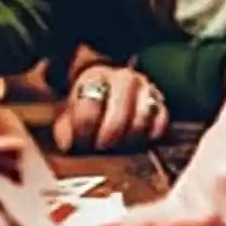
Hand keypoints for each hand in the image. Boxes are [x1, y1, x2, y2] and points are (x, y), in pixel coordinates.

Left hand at [53, 64, 168, 151]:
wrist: (108, 87)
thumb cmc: (86, 104)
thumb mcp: (69, 111)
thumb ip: (64, 128)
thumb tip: (66, 145)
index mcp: (95, 77)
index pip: (90, 107)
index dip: (84, 131)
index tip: (81, 142)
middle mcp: (123, 78)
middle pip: (118, 119)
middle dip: (107, 140)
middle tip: (101, 148)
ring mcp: (145, 87)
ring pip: (142, 120)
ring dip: (129, 139)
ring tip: (119, 146)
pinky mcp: (160, 99)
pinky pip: (161, 121)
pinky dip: (152, 134)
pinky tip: (140, 140)